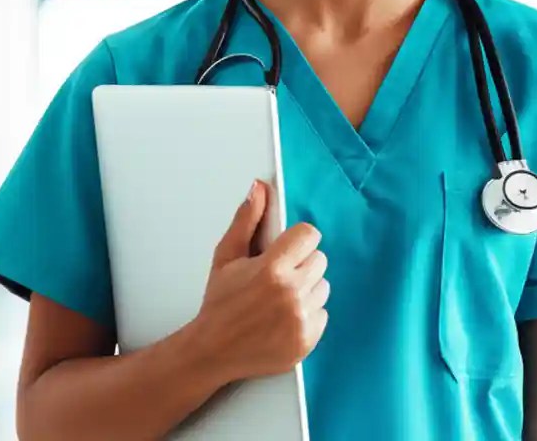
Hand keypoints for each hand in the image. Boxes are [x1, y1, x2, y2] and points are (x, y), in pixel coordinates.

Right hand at [189, 180, 330, 382]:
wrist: (213, 349)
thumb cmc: (220, 302)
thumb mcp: (226, 256)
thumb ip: (247, 220)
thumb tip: (260, 187)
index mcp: (272, 268)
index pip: (309, 235)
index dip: (297, 240)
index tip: (285, 249)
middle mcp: (291, 292)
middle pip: (320, 259)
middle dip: (301, 264)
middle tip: (277, 276)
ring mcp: (301, 318)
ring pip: (323, 287)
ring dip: (306, 289)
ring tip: (279, 298)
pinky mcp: (308, 339)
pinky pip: (323, 313)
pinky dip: (307, 314)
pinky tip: (284, 317)